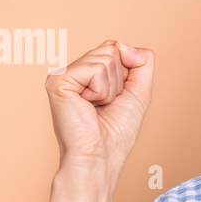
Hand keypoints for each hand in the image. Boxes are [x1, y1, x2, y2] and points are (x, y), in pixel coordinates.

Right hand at [44, 38, 154, 170]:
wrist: (101, 156)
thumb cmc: (117, 132)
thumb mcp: (139, 91)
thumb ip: (143, 63)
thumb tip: (126, 45)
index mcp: (87, 72)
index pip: (115, 48)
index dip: (126, 73)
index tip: (115, 99)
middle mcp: (73, 70)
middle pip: (111, 49)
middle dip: (119, 80)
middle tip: (105, 104)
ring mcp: (63, 74)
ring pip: (105, 58)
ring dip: (110, 88)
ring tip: (96, 106)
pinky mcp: (58, 80)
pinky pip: (96, 69)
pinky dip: (100, 90)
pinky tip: (87, 105)